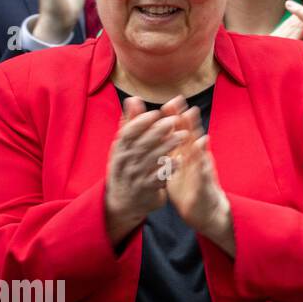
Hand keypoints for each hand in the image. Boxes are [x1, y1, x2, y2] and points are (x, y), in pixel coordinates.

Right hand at [104, 95, 186, 243]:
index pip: (127, 133)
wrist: (122, 202)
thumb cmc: (126, 167)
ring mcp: (135, 177)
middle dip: (158, 131)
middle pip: (142, 144)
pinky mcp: (147, 190)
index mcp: (119, 150)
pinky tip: (179, 160)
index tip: (156, 113)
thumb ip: (131, 123)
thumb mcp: (123, 146)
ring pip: (152, 160)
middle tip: (175, 120)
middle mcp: (125, 163)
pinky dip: (168, 169)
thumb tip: (133, 99)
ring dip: (168, 147)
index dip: (141, 122)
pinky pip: (158, 178)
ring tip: (183, 135)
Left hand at [164, 106, 234, 254]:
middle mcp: (195, 158)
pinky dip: (202, 165)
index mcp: (185, 153)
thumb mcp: (174, 165)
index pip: (180, 132)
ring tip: (194, 127)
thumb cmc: (188, 185)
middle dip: (186, 121)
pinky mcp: (204, 186)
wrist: (203, 211)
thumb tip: (158, 130)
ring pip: (199, 153)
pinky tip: (202, 157)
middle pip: (191, 136)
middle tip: (181, 103)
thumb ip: (167, 147)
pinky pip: (203, 175)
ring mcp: (202, 170)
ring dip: (197, 139)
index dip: (174, 118)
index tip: (168, 101)